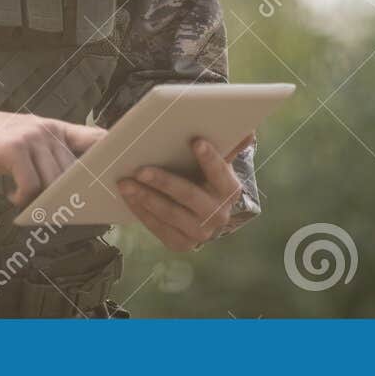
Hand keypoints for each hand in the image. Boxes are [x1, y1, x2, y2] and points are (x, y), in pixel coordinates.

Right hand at [0, 104, 106, 207]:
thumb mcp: (30, 140)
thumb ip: (52, 154)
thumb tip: (74, 185)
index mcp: (57, 128)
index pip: (96, 138)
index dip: (111, 155)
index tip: (119, 175)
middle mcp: (48, 130)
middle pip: (73, 172)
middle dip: (67, 195)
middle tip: (55, 209)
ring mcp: (32, 138)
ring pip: (54, 182)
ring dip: (42, 199)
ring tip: (26, 200)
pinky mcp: (14, 150)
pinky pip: (31, 186)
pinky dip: (22, 199)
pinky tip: (12, 197)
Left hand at [116, 133, 254, 251]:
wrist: (199, 215)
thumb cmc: (204, 178)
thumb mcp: (217, 163)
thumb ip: (229, 147)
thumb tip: (249, 131)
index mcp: (230, 191)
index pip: (220, 173)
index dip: (209, 158)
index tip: (195, 141)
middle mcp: (219, 216)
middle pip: (189, 196)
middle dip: (164, 182)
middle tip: (141, 169)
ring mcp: (199, 233)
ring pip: (169, 214)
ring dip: (145, 197)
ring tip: (125, 182)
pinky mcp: (180, 244)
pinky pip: (156, 227)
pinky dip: (140, 210)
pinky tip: (127, 196)